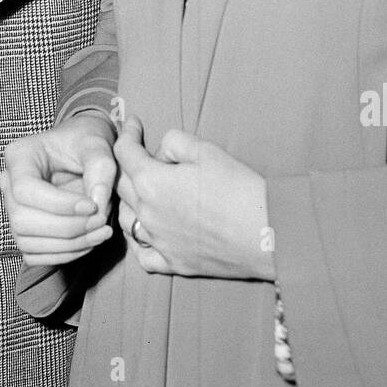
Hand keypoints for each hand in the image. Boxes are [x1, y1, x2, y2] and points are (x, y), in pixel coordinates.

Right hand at [0, 112, 117, 266]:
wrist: (85, 151)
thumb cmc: (87, 141)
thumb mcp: (98, 144)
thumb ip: (101, 169)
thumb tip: (97, 207)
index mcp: (19, 155)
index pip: (25, 189)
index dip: (58, 204)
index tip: (92, 206)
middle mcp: (8, 183)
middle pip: (22, 219)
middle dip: (66, 228)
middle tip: (101, 221)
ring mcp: (13, 208)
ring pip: (27, 241)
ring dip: (68, 245)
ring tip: (102, 232)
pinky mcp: (24, 230)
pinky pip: (35, 254)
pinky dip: (64, 254)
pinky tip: (90, 241)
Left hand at [115, 118, 274, 280]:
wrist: (265, 233)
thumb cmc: (238, 188)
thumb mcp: (206, 150)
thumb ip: (174, 142)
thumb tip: (161, 154)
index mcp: (151, 182)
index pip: (124, 152)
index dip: (128, 133)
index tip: (132, 123)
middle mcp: (147, 213)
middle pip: (121, 185)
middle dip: (128, 165)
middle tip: (142, 155)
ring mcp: (158, 241)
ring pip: (126, 219)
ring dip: (131, 201)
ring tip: (144, 191)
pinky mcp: (173, 262)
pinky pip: (142, 253)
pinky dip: (140, 240)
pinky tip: (149, 231)